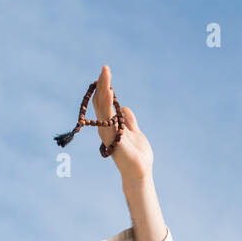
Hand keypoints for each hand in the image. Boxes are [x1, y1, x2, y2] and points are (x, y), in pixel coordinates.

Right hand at [92, 64, 153, 183]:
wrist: (140, 172)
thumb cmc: (137, 156)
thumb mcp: (136, 133)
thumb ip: (129, 120)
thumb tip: (124, 107)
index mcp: (111, 126)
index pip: (104, 105)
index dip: (105, 90)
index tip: (107, 75)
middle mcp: (106, 128)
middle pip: (101, 102)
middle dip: (103, 84)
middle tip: (105, 68)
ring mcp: (107, 131)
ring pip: (102, 106)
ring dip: (104, 88)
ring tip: (105, 72)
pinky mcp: (112, 136)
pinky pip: (108, 115)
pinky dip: (107, 102)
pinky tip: (109, 90)